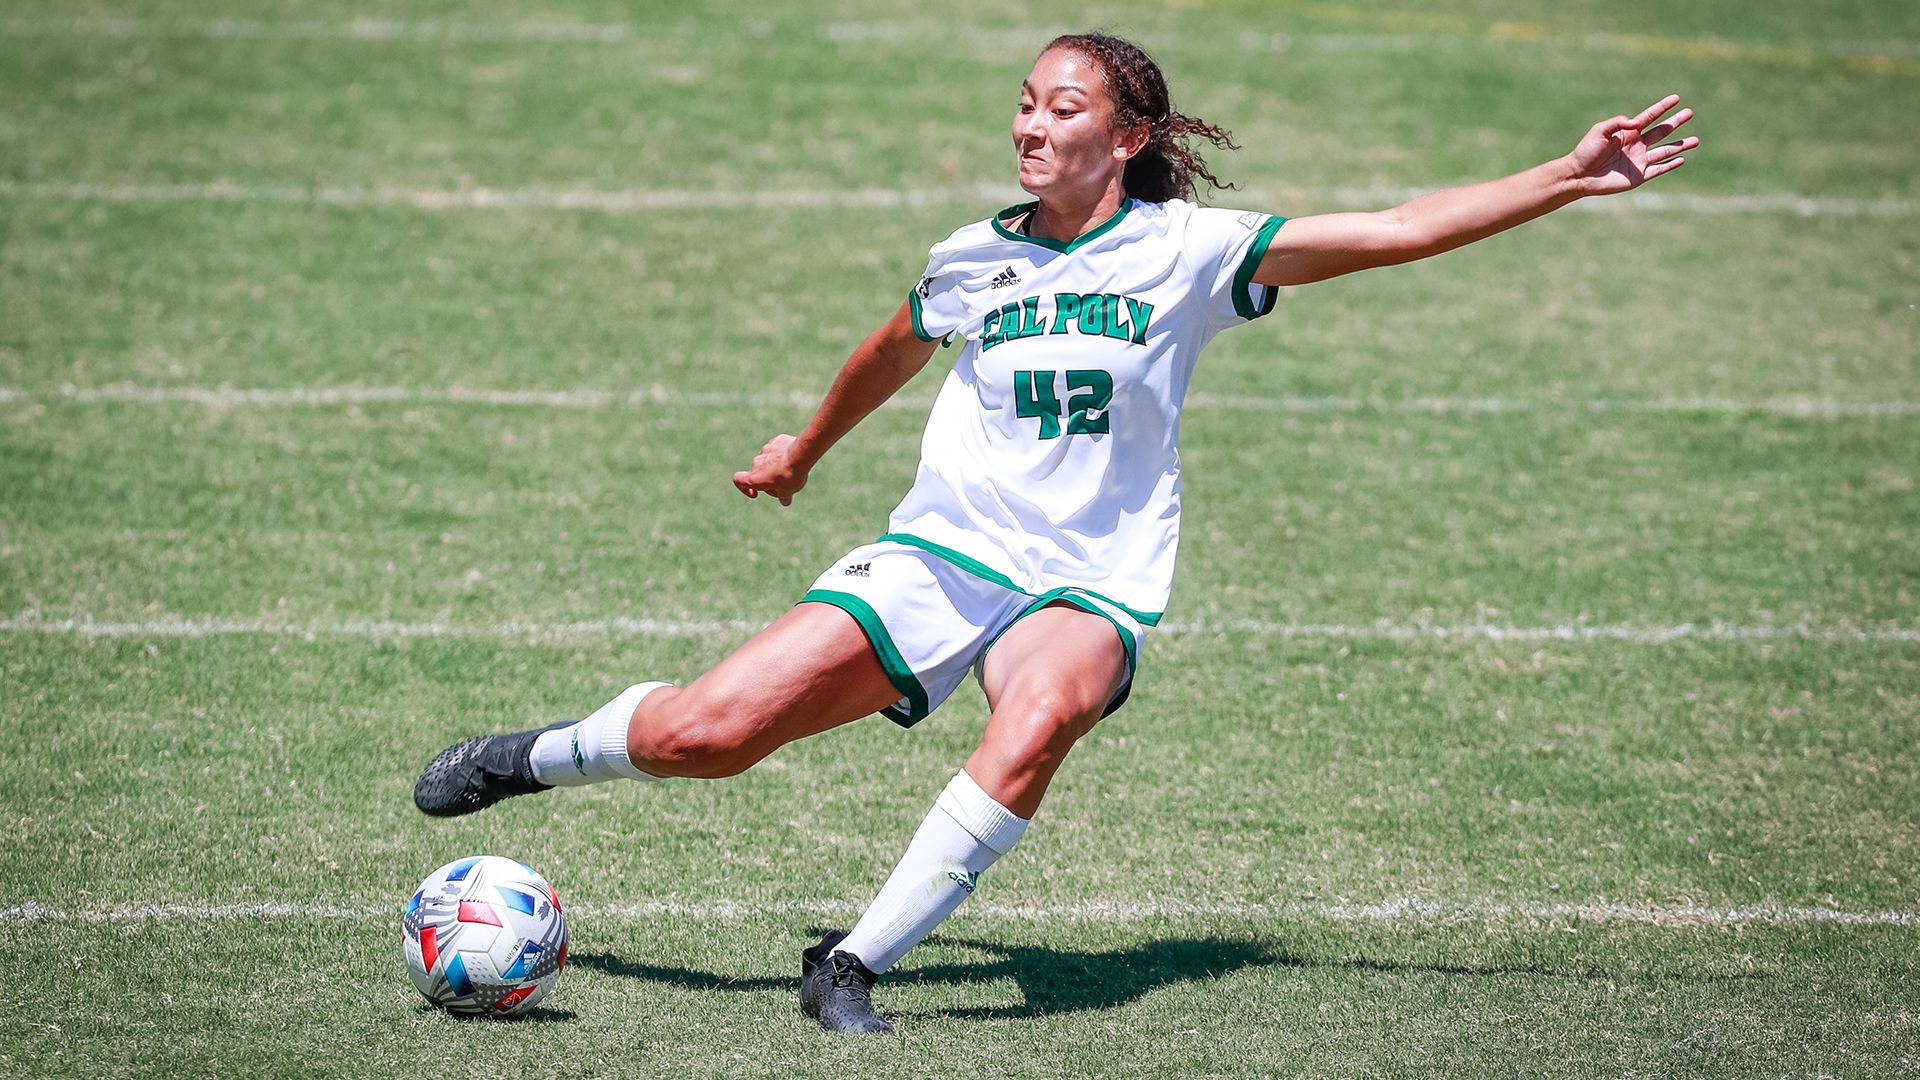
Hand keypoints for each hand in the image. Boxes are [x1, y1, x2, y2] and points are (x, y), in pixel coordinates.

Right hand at [732, 433, 808, 505]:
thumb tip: (785, 500)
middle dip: (769, 479)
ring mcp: (765, 450)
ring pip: (769, 461)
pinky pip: (777, 450)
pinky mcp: (776, 441)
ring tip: (792, 471)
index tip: (756, 491)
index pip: (738, 480)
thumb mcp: (787, 492)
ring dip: (777, 466)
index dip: (744, 487)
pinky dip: (783, 455)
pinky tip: (795, 459)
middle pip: (759, 472)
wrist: (801, 454)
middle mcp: (756, 462)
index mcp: (754, 477)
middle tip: (784, 484)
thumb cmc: (790, 475)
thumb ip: (783, 497)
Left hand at [1565, 94, 1697, 195]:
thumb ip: (1618, 122)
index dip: (1663, 107)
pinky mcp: (1639, 176)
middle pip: (1661, 131)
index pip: (1649, 117)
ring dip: (1680, 145)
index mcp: (1628, 132)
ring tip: (1696, 140)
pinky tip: (1682, 159)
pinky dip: (1670, 165)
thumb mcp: (1599, 131)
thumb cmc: (1586, 151)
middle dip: (1676, 122)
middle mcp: (1636, 145)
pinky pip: (1659, 169)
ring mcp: (1639, 160)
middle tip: (1690, 112)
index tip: (1676, 98)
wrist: (1579, 176)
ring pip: (1665, 151)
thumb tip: (1637, 122)